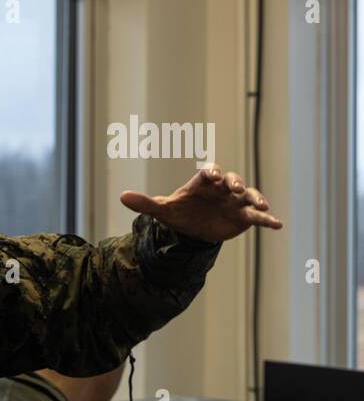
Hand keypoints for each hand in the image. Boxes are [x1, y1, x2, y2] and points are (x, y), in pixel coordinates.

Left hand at [120, 166, 282, 242]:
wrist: (193, 228)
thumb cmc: (180, 212)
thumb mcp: (163, 210)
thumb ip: (146, 203)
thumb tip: (122, 196)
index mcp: (203, 182)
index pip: (210, 172)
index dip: (213, 172)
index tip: (214, 176)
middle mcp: (222, 188)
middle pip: (233, 180)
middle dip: (235, 182)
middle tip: (234, 189)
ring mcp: (236, 201)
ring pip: (249, 195)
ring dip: (255, 198)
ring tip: (263, 206)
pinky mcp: (244, 216)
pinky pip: (258, 216)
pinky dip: (268, 219)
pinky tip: (277, 225)